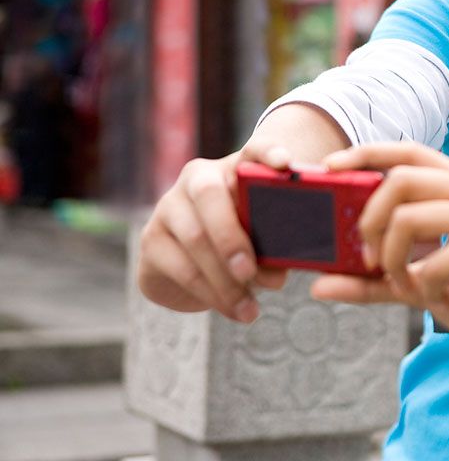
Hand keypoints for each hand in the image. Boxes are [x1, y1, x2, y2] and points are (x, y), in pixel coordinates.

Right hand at [137, 143, 289, 321]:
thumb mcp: (264, 238)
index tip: (284, 163)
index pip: (253, 149)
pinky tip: (235, 311)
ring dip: (225, 281)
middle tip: (250, 271)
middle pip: (209, 195)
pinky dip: (212, 295)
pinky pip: (181, 268)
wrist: (194, 265)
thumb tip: (278, 273)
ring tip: (251, 309)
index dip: (268, 152)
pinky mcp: (151, 239)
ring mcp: (169, 205)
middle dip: (231, 236)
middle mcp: (198, 178)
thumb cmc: (244, 242)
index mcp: (236, 167)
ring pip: (195, 239)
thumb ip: (275, 245)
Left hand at [309, 143, 448, 378]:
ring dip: (391, 259)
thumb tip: (319, 284)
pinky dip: (420, 284)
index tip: (329, 169)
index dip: (366, 154)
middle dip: (368, 221)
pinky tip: (435, 297)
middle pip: (401, 178)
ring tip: (405, 285)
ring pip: (409, 216)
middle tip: (366, 260)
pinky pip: (432, 259)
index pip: (410, 152)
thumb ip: (375, 280)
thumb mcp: (421, 285)